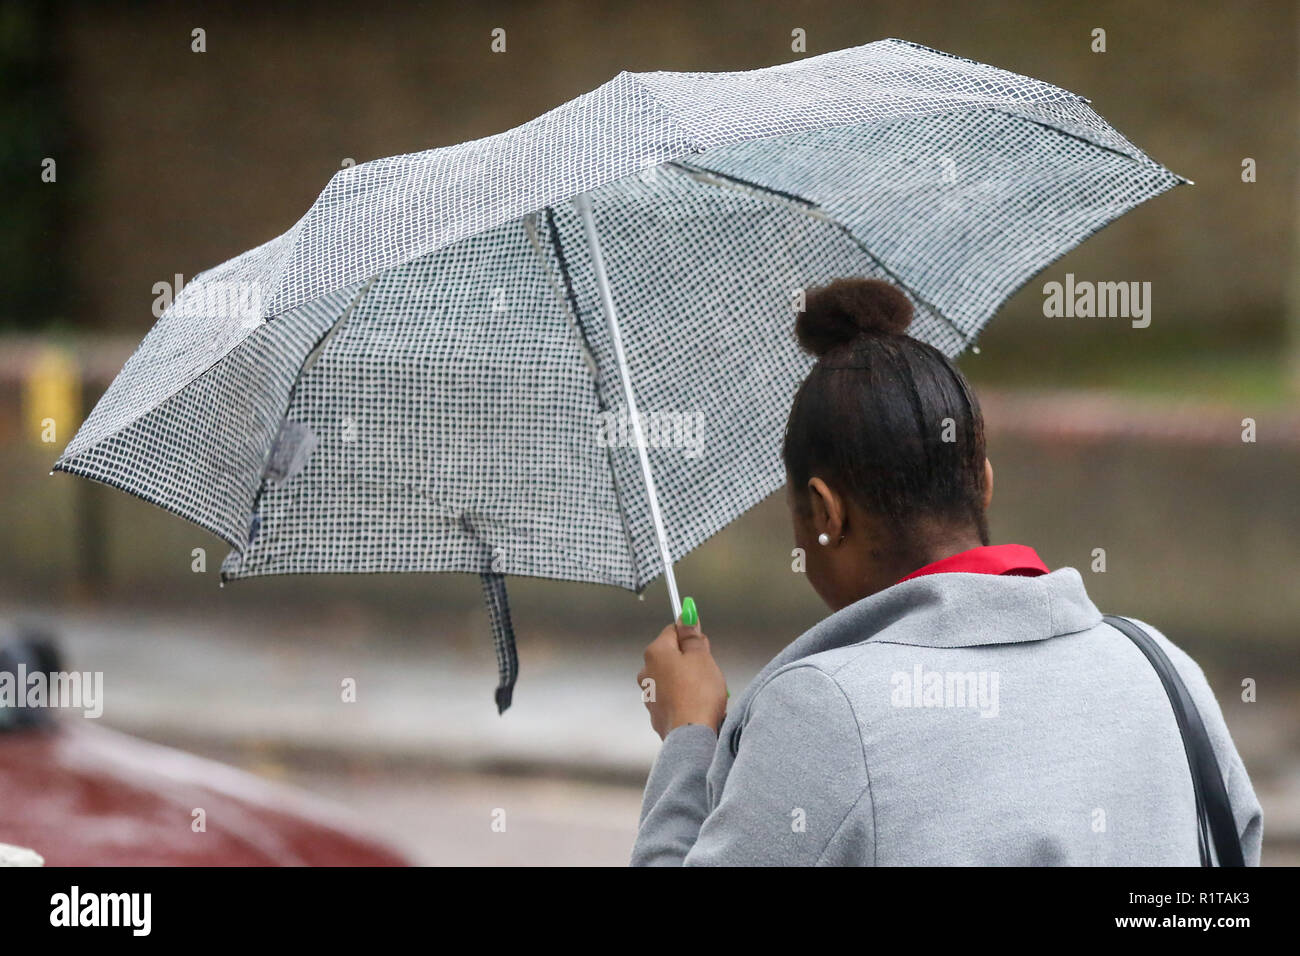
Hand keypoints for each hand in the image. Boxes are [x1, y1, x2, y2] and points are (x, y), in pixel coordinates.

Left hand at [636, 604, 727, 739]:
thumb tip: (686, 617)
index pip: (672, 630)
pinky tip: (698, 706)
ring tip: (706, 692)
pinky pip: (674, 698)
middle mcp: (647, 672)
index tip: (703, 643)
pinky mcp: (657, 713)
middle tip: (708, 670)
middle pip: (672, 655)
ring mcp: (650, 694)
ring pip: (673, 678)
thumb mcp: (701, 656)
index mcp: (655, 652)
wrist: (691, 735)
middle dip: (690, 660)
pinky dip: (685, 699)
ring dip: (688, 680)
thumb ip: (692, 636)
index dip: (690, 635)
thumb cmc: (698, 694)